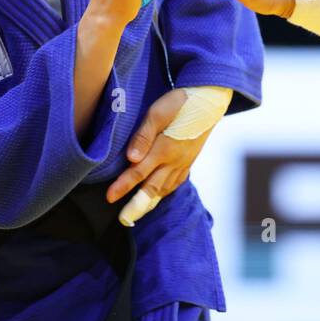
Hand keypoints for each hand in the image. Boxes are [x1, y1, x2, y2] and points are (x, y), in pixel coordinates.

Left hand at [106, 89, 212, 208]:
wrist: (210, 100)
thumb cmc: (180, 102)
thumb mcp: (158, 112)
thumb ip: (143, 136)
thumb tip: (131, 159)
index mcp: (164, 149)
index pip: (138, 172)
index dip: (123, 186)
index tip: (109, 198)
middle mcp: (174, 161)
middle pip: (152, 188)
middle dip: (136, 205)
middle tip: (124, 220)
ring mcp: (184, 162)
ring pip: (164, 188)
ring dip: (150, 202)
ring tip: (137, 213)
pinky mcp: (189, 161)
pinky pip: (176, 182)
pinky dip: (164, 192)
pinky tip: (158, 195)